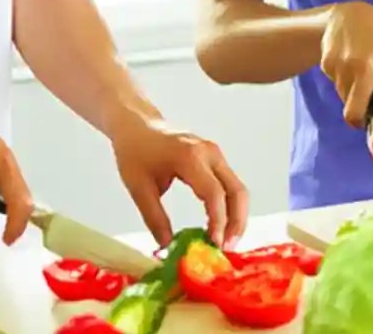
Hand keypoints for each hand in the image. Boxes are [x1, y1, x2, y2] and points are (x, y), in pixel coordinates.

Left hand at [110, 116, 249, 249]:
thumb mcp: (138, 187)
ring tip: (225, 242)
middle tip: (226, 249)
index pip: (214, 194)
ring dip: (237, 217)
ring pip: (237, 188)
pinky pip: (230, 184)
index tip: (214, 245)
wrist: (136, 125)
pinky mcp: (215, 158)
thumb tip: (169, 246)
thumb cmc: (135, 151)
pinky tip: (221, 226)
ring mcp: (215, 153)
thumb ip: (154, 218)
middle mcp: (209, 153)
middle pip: (236, 191)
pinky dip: (230, 206)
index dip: (218, 222)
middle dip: (236, 223)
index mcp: (189, 157)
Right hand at [320, 1, 372, 156]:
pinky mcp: (327, 61)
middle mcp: (368, 67)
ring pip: (343, 99)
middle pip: (354, 111)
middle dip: (355, 119)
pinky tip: (346, 62)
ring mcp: (345, 64)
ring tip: (358, 70)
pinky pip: (334, 85)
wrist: (354, 16)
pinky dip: (340, 80)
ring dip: (350, 93)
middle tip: (360, 115)